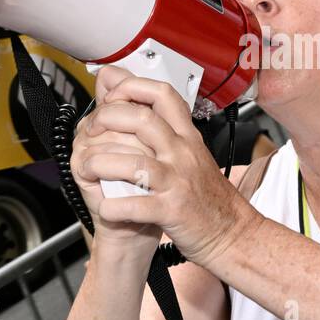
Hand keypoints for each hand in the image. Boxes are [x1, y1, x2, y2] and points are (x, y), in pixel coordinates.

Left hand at [74, 66, 258, 269]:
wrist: (232, 232)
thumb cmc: (207, 196)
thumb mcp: (191, 154)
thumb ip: (166, 129)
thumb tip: (137, 105)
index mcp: (186, 137)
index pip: (161, 94)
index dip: (130, 87)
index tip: (110, 96)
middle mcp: (182, 153)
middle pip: (142, 120)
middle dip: (106, 119)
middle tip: (90, 131)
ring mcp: (178, 181)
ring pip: (134, 163)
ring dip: (100, 163)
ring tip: (87, 168)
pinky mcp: (172, 211)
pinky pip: (136, 205)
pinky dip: (114, 207)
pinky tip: (106, 208)